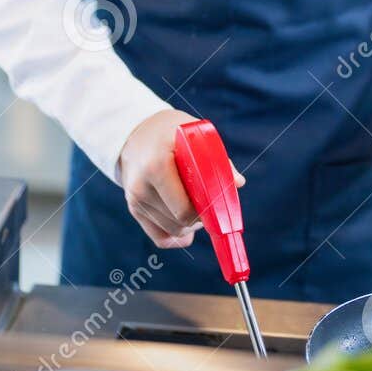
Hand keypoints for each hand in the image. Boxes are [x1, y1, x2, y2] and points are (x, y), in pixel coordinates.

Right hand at [116, 108, 244, 248]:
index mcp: (157, 167)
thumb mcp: (194, 136)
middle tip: (208, 201)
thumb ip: (217, 160)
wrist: (135, 132)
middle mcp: (141, 187)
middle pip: (179, 223)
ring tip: (196, 204)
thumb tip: (238, 183)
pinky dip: (177, 236)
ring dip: (190, 225)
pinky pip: (161, 238)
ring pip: (172, 231)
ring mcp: (135, 201)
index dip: (206, 210)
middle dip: (200, 218)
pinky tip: (187, 226)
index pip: (185, 210)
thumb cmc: (170, 133)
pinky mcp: (134, 209)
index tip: (215, 199)